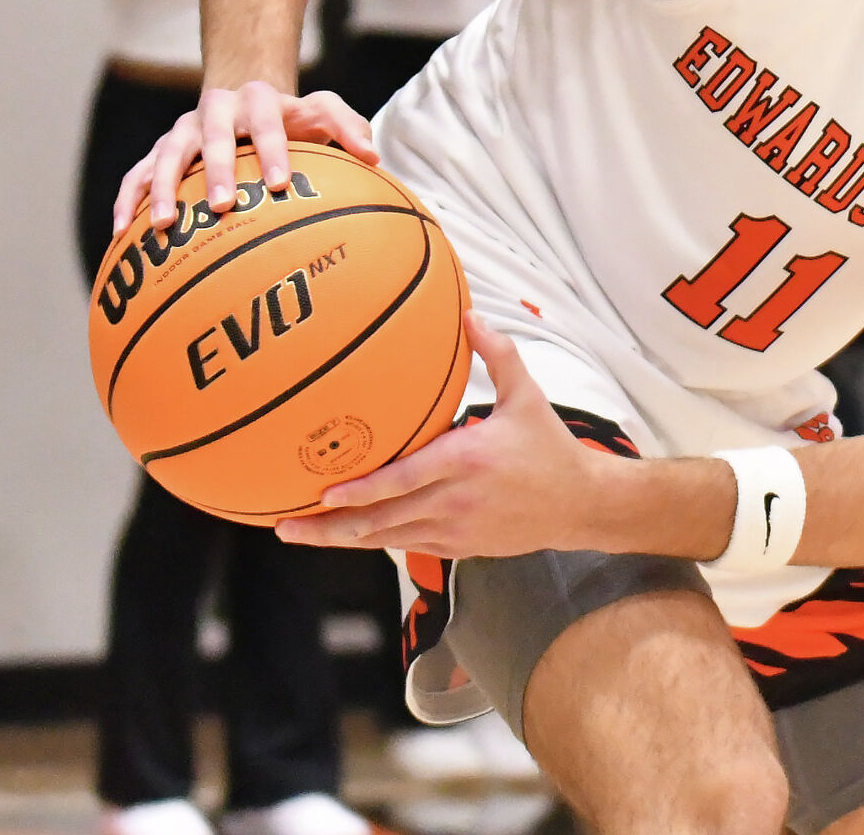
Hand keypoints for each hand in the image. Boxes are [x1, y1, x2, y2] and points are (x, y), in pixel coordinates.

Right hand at [113, 81, 376, 231]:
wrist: (241, 97)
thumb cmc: (290, 117)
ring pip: (166, 156)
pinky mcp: (158, 152)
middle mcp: (214, 112)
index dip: (272, 150)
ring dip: (163, 189)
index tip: (280, 182)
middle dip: (215, 170)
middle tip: (220, 206)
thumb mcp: (321, 112)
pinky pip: (135, 175)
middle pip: (211, 137)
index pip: (266, 122)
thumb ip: (348, 126)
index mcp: (257, 101)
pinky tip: (121, 234)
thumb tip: (374, 156)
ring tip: (163, 224)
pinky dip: (128, 200)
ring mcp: (181, 132)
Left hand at [275, 315, 603, 556]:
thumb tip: (469, 315)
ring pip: (385, 539)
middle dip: (328, 526)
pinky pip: (406, 545)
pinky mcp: (458, 548)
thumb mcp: (527, 396)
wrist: (579, 504)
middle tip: (284, 524)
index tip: (324, 493)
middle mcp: (454, 501)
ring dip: (340, 538)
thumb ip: (498, 355)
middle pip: (379, 521)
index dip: (360, 492)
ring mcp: (454, 530)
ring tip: (299, 533)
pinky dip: (372, 540)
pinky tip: (346, 535)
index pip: (403, 482)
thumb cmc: (551, 448)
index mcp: (467, 461)